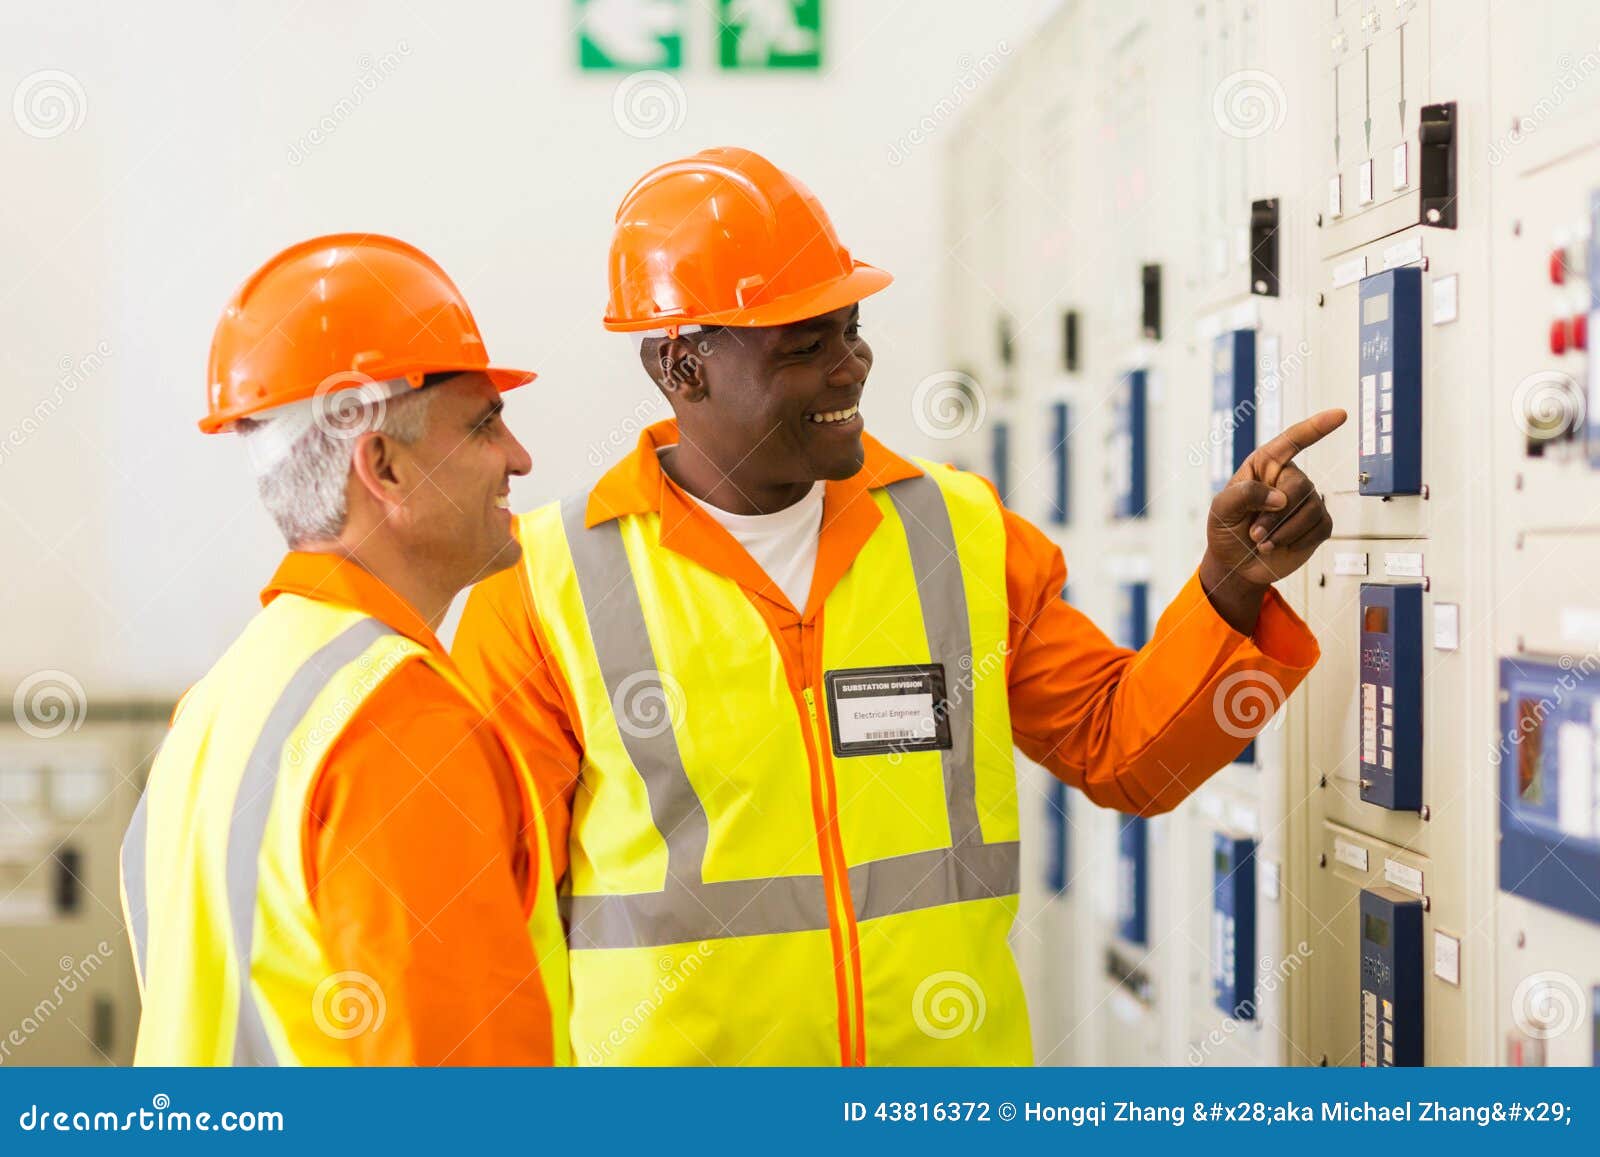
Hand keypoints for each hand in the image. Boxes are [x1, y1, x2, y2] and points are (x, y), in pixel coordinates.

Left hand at [1199, 408, 1346, 632]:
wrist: (1236, 565)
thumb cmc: (1226, 531)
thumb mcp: (1222, 509)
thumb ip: (1245, 494)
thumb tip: (1281, 498)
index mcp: (1264, 466)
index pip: (1292, 441)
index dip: (1316, 427)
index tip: (1340, 415)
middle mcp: (1288, 480)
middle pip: (1299, 486)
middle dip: (1275, 515)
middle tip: (1255, 534)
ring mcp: (1305, 502)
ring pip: (1310, 509)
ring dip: (1283, 532)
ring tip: (1263, 543)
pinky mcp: (1317, 525)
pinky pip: (1319, 527)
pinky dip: (1296, 541)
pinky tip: (1280, 546)